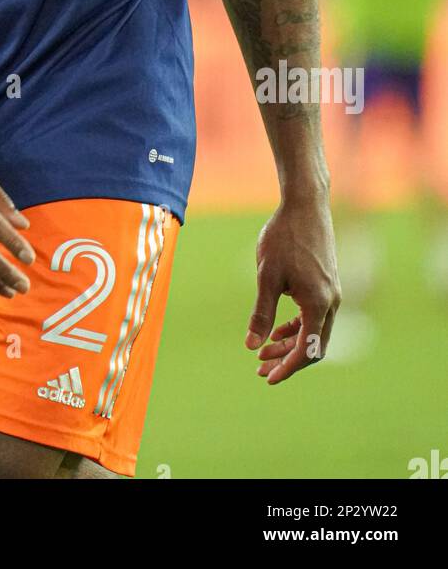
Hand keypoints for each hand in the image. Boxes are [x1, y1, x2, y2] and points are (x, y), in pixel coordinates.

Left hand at [244, 194, 340, 383]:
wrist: (305, 206)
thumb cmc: (284, 238)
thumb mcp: (267, 277)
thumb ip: (261, 314)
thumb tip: (251, 346)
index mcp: (318, 303)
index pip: (307, 350)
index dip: (287, 367)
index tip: (267, 378)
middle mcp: (331, 302)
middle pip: (314, 346)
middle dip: (287, 360)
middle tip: (260, 369)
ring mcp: (332, 293)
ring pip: (314, 331)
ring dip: (290, 343)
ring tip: (262, 351)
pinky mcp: (327, 284)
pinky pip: (314, 315)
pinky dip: (297, 326)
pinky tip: (277, 329)